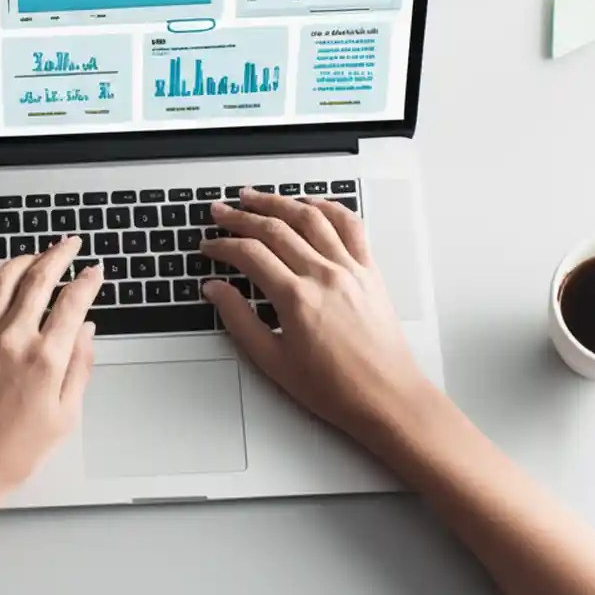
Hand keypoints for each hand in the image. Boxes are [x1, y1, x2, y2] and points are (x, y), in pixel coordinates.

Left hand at [0, 237, 103, 499]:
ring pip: (3, 279)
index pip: (72, 303)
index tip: (94, 270)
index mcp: (45, 360)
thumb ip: (80, 368)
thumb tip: (86, 331)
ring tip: (39, 253)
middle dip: (59, 255)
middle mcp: (12, 340)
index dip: (87, 281)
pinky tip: (0, 272)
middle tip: (71, 244)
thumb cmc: (12, 452)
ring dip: (25, 259)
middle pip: (38, 279)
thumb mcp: (65, 417)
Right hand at [200, 189, 432, 442]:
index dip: (222, 245)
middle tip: (220, 211)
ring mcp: (350, 269)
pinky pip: (349, 225)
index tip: (209, 246)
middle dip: (241, 216)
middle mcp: (324, 276)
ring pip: (310, 218)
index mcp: (296, 299)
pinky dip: (327, 207)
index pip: (249, 254)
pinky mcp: (369, 271)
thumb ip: (239, 319)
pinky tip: (310, 204)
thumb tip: (215, 291)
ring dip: (278, 202)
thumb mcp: (272, 361)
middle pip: (275, 228)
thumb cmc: (335, 387)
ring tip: (255, 197)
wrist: (386, 397)